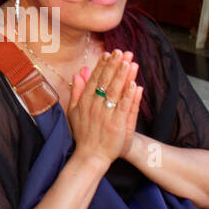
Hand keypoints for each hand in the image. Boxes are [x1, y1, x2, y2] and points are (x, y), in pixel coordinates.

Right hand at [67, 50, 142, 167]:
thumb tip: (78, 72)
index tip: (109, 53)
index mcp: (85, 101)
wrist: (90, 156)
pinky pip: (124, 107)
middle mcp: (95, 106)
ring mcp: (106, 115)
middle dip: (115, 66)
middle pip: (106, 82)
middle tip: (123, 52)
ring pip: (116, 92)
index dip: (103, 65)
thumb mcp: (74, 111)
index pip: (94, 79)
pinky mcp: (117, 125)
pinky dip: (130, 96)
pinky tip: (135, 84)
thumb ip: (76, 91)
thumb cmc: (83, 133)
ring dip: (123, 76)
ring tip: (130, 62)